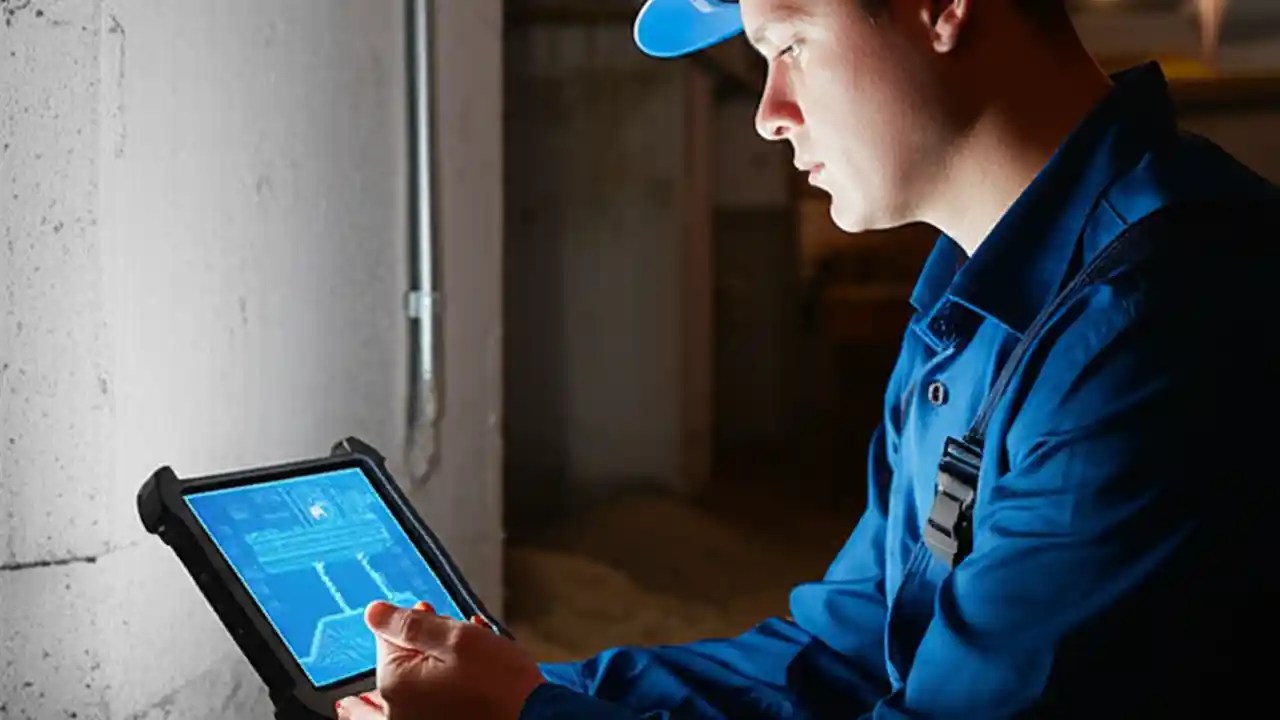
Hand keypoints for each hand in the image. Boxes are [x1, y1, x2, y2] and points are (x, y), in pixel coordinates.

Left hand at [335, 601, 544, 719]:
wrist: (532, 719)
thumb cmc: (501, 685)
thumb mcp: (457, 639)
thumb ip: (410, 624)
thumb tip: (374, 612)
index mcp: (394, 683)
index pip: (388, 636)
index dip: (418, 622)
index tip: (443, 622)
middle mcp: (397, 710)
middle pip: (402, 659)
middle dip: (430, 644)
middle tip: (462, 642)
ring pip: (419, 678)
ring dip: (442, 663)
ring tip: (475, 661)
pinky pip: (429, 700)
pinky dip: (447, 685)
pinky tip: (472, 678)